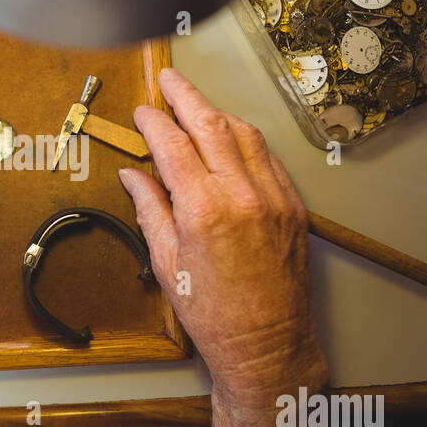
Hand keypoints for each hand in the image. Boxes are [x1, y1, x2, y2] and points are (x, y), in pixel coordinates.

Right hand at [119, 68, 323, 400]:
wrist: (266, 344)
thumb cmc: (214, 315)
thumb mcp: (167, 263)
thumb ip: (151, 210)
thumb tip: (134, 178)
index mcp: (204, 209)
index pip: (173, 144)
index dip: (154, 121)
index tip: (143, 112)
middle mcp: (242, 195)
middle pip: (211, 124)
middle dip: (186, 96)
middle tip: (169, 82)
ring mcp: (273, 198)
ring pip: (245, 134)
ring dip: (218, 114)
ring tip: (197, 107)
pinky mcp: (292, 206)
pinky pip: (268, 158)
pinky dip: (246, 141)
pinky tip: (231, 141)